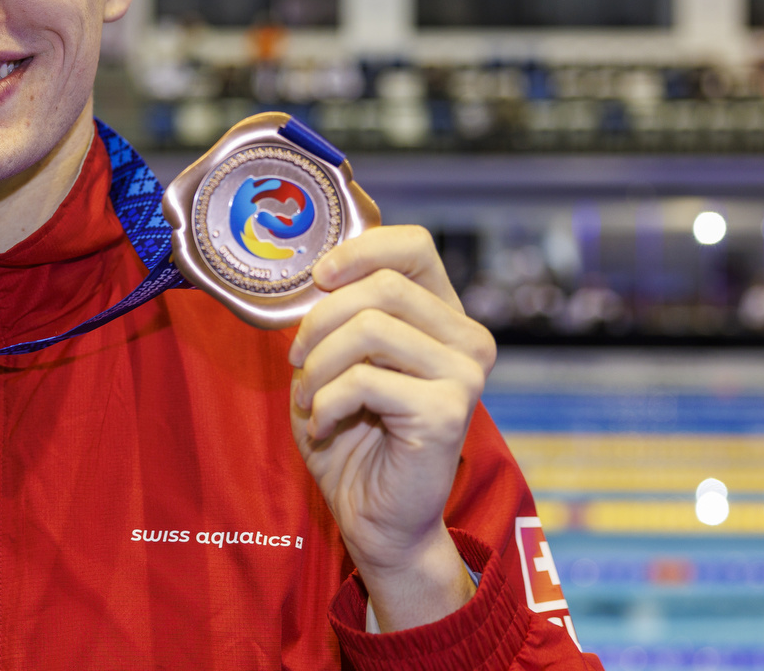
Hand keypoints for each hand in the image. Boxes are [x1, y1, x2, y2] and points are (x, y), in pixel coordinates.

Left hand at [287, 225, 495, 631]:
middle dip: (320, 320)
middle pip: (382, 286)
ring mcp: (464, 374)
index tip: (317, 279)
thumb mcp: (336, 361)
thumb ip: (337, 315)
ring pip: (368, 328)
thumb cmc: (353, 436)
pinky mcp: (447, 411)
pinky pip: (363, 380)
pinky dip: (326, 401)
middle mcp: (467, 339)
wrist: (376, 516)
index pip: (413, 246)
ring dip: (318, 364)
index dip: (359, 250)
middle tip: (296, 360)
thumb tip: (313, 274)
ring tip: (309, 396)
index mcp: (443, 315)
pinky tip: (324, 424)